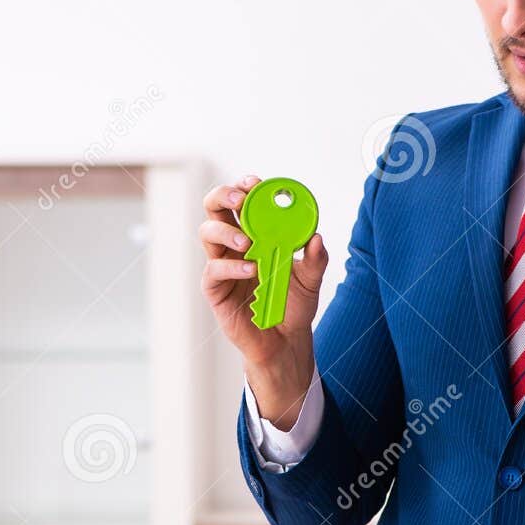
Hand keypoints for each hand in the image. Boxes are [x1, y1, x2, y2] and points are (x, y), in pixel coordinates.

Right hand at [199, 175, 328, 426]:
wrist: (286, 341)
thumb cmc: (293, 305)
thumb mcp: (311, 279)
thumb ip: (316, 259)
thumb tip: (316, 237)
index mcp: (254, 234)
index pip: (242, 202)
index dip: (245, 188)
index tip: (256, 183)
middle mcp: (233, 246)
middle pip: (215, 209)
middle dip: (224, 196)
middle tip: (241, 198)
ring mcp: (222, 266)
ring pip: (208, 234)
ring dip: (226, 231)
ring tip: (247, 241)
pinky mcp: (215, 290)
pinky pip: (214, 271)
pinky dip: (232, 268)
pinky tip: (251, 270)